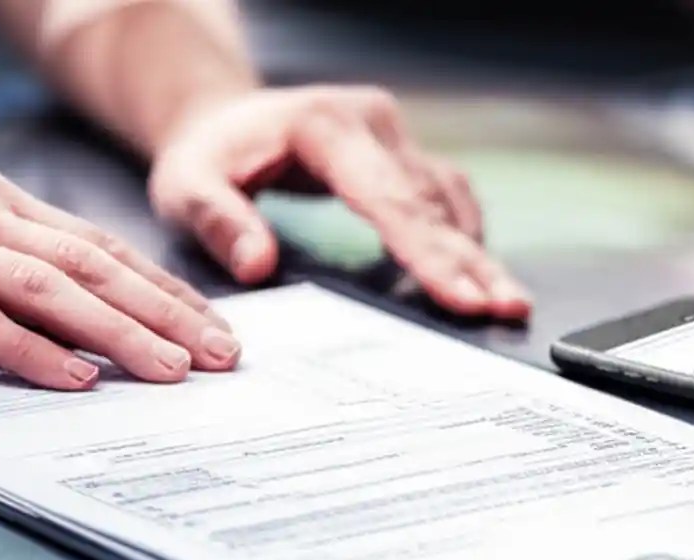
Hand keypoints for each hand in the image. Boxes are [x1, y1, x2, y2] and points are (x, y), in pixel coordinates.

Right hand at [0, 163, 239, 389]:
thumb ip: (20, 264)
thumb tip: (94, 323)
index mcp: (3, 202)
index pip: (105, 248)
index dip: (166, 287)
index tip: (215, 325)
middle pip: (95, 268)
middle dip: (166, 313)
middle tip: (221, 355)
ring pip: (49, 290)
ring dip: (118, 333)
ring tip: (171, 371)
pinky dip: (28, 350)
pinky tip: (74, 379)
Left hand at [147, 85, 531, 319]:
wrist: (222, 118)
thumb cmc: (207, 154)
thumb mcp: (185, 187)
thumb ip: (219, 222)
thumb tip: (258, 265)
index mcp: (326, 126)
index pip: (388, 198)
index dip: (427, 253)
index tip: (462, 297)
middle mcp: (374, 123)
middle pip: (431, 204)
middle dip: (473, 263)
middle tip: (508, 308)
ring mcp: (396, 138)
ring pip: (449, 202)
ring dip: (478, 255)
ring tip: (507, 302)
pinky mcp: (405, 156)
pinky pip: (446, 198)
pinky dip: (464, 239)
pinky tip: (479, 274)